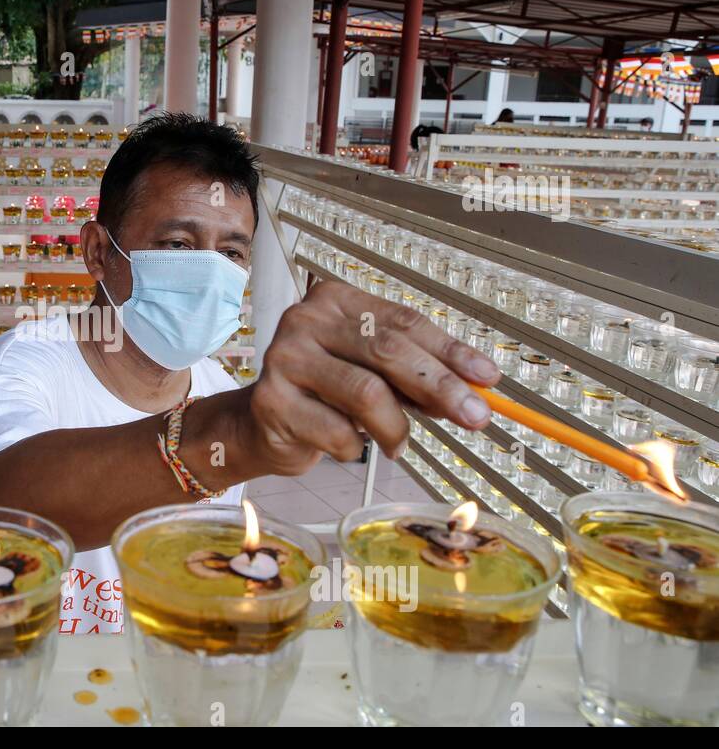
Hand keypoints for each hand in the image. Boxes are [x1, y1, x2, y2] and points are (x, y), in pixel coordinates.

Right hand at [244, 280, 500, 469]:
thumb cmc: (325, 394)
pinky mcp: (272, 401)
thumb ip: (415, 375)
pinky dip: (355, 447)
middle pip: (387, 350)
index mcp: (335, 301)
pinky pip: (338, 432)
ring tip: (397, 444)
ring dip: (395, 428)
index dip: (450, 351)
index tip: (486, 378)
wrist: (261, 425)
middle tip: (475, 416)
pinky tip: (345, 445)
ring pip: (366, 394)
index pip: (403, 321)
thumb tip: (474, 389)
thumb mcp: (373, 373)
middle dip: (439, 386)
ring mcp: (284, 358)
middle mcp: (305, 320)